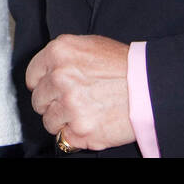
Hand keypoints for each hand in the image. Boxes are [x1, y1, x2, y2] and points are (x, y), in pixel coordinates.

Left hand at [25, 34, 134, 151]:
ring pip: (49, 121)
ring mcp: (69, 105)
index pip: (32, 76)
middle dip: (52, 103)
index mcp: (59, 52)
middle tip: (72, 102)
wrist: (151, 87)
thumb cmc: (125, 65)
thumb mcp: (90, 45)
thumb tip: (48, 71)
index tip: (50, 89)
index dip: (42, 84)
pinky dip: (76, 136)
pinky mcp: (81, 130)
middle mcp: (60, 77)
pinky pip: (65, 138)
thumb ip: (64, 57)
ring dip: (63, 121)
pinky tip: (91, 124)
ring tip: (84, 113)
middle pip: (38, 100)